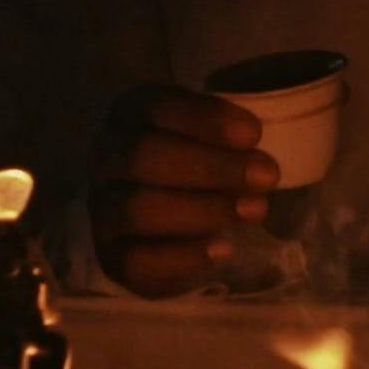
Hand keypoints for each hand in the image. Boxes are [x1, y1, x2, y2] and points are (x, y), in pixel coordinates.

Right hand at [88, 84, 275, 295]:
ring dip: (203, 210)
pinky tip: (224, 249)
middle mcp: (106, 156)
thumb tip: (256, 158)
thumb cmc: (200, 164)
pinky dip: (185, 256)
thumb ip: (230, 138)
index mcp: (130, 113)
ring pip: (138, 208)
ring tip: (253, 210)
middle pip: (143, 155)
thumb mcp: (213, 136)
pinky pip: (137, 260)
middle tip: (266, 176)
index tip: (253, 134)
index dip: (205, 119)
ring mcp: (102, 207)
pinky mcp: (110, 255)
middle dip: (211, 167)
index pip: (156, 107)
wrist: (169, 224)